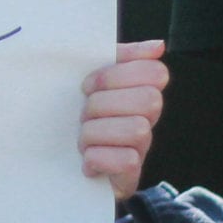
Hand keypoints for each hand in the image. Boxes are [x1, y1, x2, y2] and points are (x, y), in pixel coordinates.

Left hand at [80, 39, 167, 201]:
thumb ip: (120, 58)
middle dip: (102, 104)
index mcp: (141, 91)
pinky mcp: (131, 176)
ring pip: (137, 130)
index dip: (115, 76)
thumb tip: (158, 46)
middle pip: (148, 100)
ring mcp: (142, 148)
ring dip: (95, 134)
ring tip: (82, 141)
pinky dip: (98, 159)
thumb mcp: (95, 83)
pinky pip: (127, 160)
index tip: (87, 86)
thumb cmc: (83, 118)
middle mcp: (148, 119)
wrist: (64, 168)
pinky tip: (87, 161)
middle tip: (83, 115)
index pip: (154, 72)